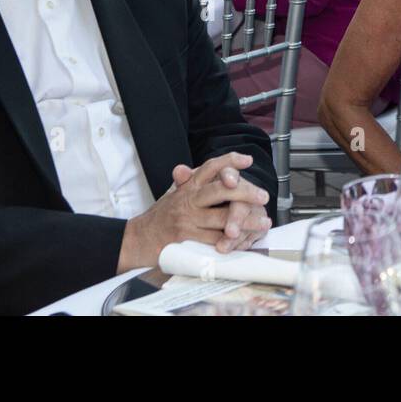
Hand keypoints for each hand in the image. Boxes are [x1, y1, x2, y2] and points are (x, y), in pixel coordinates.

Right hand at [117, 153, 270, 270]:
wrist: (137, 240)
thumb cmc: (160, 217)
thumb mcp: (172, 194)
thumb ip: (185, 182)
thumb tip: (186, 168)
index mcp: (187, 187)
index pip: (209, 168)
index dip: (229, 161)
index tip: (247, 160)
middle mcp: (188, 201)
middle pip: (219, 191)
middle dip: (244, 192)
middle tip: (263, 195)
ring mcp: (187, 221)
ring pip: (221, 219)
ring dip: (245, 222)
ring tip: (263, 222)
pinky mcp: (187, 240)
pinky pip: (213, 240)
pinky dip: (230, 241)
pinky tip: (245, 241)